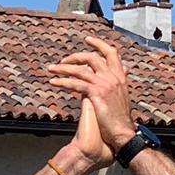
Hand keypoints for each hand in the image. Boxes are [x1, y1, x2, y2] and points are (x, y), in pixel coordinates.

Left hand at [47, 37, 136, 159]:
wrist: (123, 134)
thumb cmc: (121, 121)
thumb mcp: (121, 98)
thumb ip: (116, 85)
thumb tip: (111, 80)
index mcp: (120, 76)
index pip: (111, 52)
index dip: (98, 44)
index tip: (88, 40)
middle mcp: (113, 76)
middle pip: (92, 57)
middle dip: (75, 56)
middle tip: (63, 60)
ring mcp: (105, 84)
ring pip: (80, 69)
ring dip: (63, 68)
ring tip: (52, 70)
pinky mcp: (96, 93)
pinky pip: (75, 84)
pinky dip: (63, 82)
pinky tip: (53, 83)